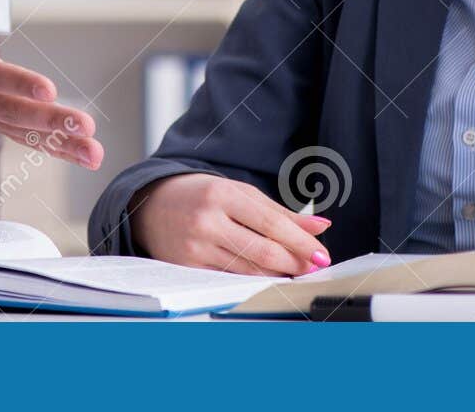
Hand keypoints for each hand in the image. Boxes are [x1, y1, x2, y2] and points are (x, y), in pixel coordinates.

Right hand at [0, 0, 101, 168]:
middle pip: (10, 110)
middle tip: (86, 127)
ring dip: (59, 142)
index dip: (17, 82)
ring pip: (19, 128)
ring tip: (95, 153)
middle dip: (49, 120)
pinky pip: (20, 133)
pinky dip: (52, 145)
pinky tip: (83, 153)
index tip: (48, 90)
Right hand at [128, 172, 332, 275]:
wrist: (152, 203)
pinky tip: (268, 278)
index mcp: (222, 194)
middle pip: (262, 250)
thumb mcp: (239, 193)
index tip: (322, 254)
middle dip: (294, 262)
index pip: (271, 223)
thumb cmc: (202, 195)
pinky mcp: (187, 269)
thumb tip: (321, 227)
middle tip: (314, 267)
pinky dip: (253, 281)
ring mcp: (195, 247)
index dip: (301, 242)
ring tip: (297, 272)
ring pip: (248, 269)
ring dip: (278, 274)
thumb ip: (280, 212)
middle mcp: (207, 221)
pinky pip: (230, 279)